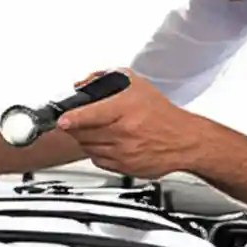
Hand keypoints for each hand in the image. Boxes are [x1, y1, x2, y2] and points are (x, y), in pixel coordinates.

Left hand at [57, 68, 206, 179]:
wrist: (184, 140)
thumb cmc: (160, 113)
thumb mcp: (135, 84)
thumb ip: (105, 78)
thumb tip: (82, 84)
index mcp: (125, 109)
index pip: (91, 115)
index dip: (73, 118)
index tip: (62, 121)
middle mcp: (123, 132)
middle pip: (84, 133)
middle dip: (77, 127)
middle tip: (79, 121)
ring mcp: (123, 152)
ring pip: (88, 148)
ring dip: (86, 139)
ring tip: (99, 130)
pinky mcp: (124, 168)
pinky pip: (98, 161)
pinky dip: (97, 152)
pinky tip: (108, 143)